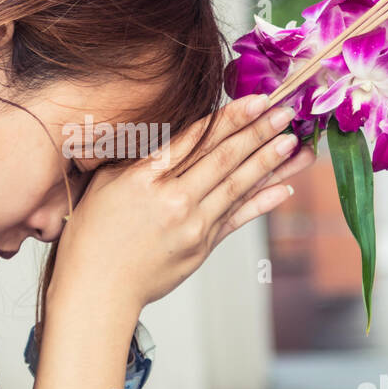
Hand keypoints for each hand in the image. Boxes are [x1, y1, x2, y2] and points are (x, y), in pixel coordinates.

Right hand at [50, 94, 316, 312]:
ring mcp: (193, 226)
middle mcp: (174, 201)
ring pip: (238, 186)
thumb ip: (143, 158)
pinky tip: (284, 188)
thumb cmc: (94, 234)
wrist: (98, 288)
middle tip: (285, 112)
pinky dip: (262, 203)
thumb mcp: (107, 184)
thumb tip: (178, 134)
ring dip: (268, 162)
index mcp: (146, 179)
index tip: (256, 99)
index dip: (230, 117)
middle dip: (257, 132)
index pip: (196, 139)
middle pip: (223, 159)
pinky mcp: (203, 247)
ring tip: (293, 143)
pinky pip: (238, 220)